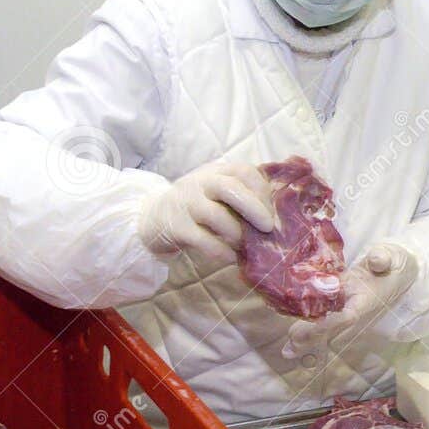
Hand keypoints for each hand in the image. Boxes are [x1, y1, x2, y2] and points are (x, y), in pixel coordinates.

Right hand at [137, 162, 279, 266]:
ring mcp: (186, 204)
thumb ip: (241, 197)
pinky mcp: (176, 227)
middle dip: (253, 207)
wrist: (153, 217)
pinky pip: (202, 239)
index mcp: (215, 172)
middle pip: (229, 187)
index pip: (243, 171)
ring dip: (237, 233)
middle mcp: (200, 183)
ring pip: (216, 215)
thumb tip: (276, 219)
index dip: (261, 190)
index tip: (271, 210)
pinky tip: (232, 257)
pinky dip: (221, 251)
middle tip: (268, 227)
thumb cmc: (197, 206)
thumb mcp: (217, 193)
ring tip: (246, 246)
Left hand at [283, 244, 419, 360]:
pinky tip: (291, 340)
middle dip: (310, 338)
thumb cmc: (393, 263)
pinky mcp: (339, 308)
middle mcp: (355, 312)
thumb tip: (378, 260)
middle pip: (331, 330)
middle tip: (288, 349)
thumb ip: (383, 258)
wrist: (398, 271)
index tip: (312, 327)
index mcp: (366, 301)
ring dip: (306, 339)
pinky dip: (307, 329)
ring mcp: (346, 312)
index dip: (330, 324)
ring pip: (325, 330)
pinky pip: (322, 322)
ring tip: (287, 351)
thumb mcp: (390, 256)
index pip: (347, 316)